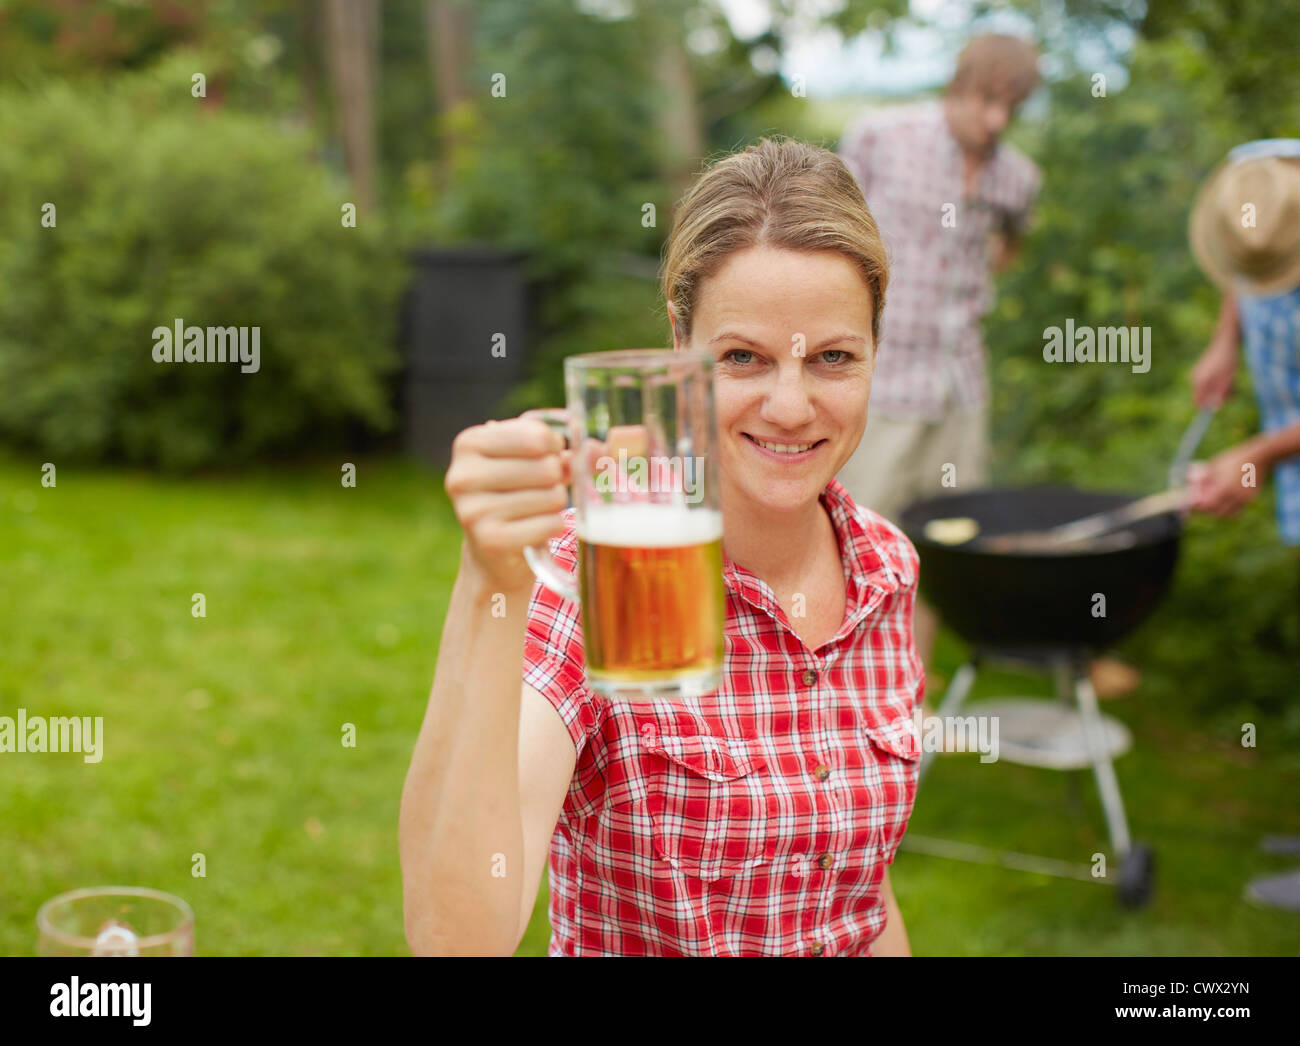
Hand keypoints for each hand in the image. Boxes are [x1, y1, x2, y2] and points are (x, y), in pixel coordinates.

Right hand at [444, 415, 571, 590]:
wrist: (493, 552)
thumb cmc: (516, 495)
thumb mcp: (533, 463)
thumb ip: (569, 452)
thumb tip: (600, 451)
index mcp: (469, 443)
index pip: (536, 435)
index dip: (555, 447)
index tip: (549, 454)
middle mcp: (462, 475)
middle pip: (546, 467)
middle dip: (556, 478)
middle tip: (542, 488)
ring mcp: (472, 510)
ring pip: (551, 496)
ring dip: (555, 504)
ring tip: (537, 510)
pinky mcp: (489, 540)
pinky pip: (550, 524)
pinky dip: (554, 526)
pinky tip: (537, 528)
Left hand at [1186, 444, 1261, 516]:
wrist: (1258, 457)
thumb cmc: (1233, 459)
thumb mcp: (1214, 466)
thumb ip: (1202, 478)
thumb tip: (1190, 486)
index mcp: (1225, 487)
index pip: (1207, 505)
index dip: (1197, 506)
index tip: (1191, 503)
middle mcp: (1235, 496)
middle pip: (1215, 513)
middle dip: (1206, 510)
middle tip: (1199, 503)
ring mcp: (1245, 499)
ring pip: (1226, 515)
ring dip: (1216, 512)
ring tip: (1212, 501)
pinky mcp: (1250, 500)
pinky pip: (1236, 512)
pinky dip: (1227, 510)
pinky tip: (1223, 501)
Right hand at [1190, 341, 1236, 407]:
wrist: (1226, 342)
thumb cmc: (1229, 360)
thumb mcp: (1228, 379)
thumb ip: (1220, 394)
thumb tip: (1215, 409)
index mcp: (1200, 382)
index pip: (1198, 402)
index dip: (1209, 406)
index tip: (1222, 404)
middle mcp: (1195, 379)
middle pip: (1204, 397)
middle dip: (1218, 396)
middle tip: (1232, 389)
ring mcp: (1197, 374)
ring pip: (1209, 390)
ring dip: (1221, 389)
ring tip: (1232, 380)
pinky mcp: (1202, 371)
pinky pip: (1209, 383)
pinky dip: (1218, 383)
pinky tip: (1226, 374)